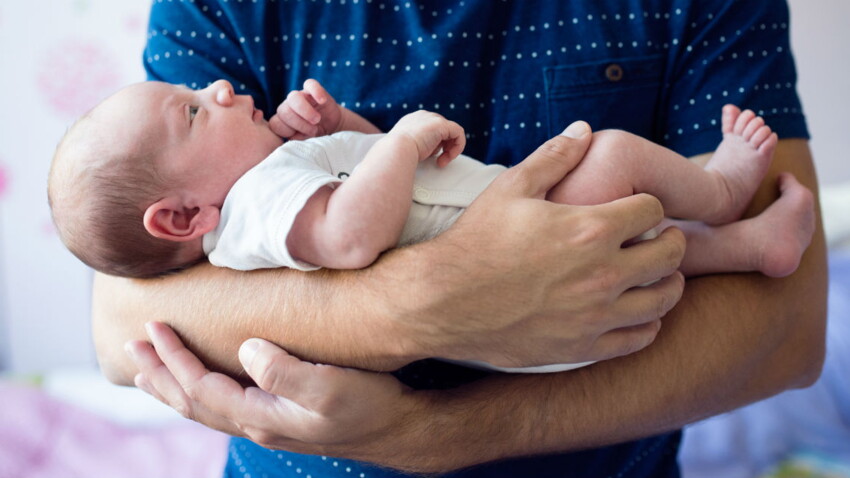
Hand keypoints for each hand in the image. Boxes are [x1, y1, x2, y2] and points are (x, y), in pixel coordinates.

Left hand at [127, 322, 423, 465]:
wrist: (399, 429)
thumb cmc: (369, 406)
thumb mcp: (331, 387)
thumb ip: (285, 371)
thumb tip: (246, 348)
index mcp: (262, 418)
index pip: (201, 388)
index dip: (174, 360)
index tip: (154, 329)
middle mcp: (258, 425)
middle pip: (193, 403)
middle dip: (160, 376)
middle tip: (132, 348)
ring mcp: (269, 423)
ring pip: (205, 407)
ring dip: (174, 385)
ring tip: (150, 368)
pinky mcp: (281, 416)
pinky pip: (224, 404)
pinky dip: (199, 391)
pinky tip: (201, 382)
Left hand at [270, 79, 342, 139]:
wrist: (333, 127)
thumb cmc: (316, 136)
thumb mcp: (307, 142)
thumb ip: (297, 140)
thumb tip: (293, 137)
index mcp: (282, 121)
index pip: (275, 124)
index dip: (287, 131)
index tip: (300, 137)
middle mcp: (288, 107)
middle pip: (283, 111)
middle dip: (299, 123)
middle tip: (314, 130)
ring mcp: (300, 97)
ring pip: (293, 97)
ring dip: (305, 111)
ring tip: (317, 120)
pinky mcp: (312, 89)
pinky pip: (310, 84)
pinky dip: (316, 92)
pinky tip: (322, 101)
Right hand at [387, 110, 465, 166]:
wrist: (396, 149)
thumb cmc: (398, 154)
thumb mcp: (406, 148)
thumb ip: (417, 146)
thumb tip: (427, 152)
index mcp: (411, 121)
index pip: (430, 130)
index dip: (435, 145)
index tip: (432, 159)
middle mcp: (422, 116)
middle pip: (442, 130)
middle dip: (443, 147)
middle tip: (439, 162)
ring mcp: (432, 118)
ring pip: (451, 132)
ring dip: (450, 149)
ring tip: (442, 161)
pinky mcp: (442, 124)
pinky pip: (458, 132)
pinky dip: (458, 146)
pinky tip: (450, 156)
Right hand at [402, 121, 686, 366]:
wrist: (443, 301)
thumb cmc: (475, 241)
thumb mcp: (511, 188)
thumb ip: (554, 156)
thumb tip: (585, 129)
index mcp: (590, 229)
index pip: (653, 210)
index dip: (649, 204)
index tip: (640, 209)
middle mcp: (602, 273)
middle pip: (670, 255)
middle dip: (670, 240)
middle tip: (660, 238)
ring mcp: (595, 315)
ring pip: (663, 299)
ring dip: (667, 282)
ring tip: (655, 275)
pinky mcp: (583, 346)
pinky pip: (639, 338)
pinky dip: (648, 323)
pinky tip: (637, 311)